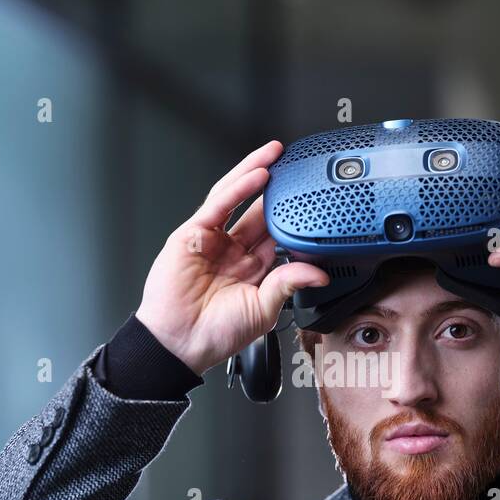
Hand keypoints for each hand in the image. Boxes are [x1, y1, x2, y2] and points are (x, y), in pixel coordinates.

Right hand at [135, 141, 329, 374]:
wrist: (181, 344)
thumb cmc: (215, 333)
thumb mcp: (264, 310)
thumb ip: (288, 285)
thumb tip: (318, 273)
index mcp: (253, 269)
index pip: (277, 234)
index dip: (293, 215)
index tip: (313, 199)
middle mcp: (233, 251)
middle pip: (258, 209)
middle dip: (276, 187)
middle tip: (297, 165)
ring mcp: (212, 240)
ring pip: (237, 198)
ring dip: (255, 173)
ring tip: (276, 154)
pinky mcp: (192, 234)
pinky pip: (218, 206)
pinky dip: (238, 188)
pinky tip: (256, 175)